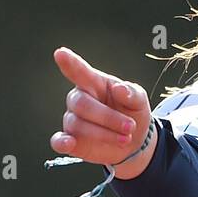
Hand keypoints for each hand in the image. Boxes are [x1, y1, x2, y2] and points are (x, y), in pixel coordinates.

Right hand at [48, 47, 154, 177]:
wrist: (135, 142)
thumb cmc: (132, 113)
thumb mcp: (139, 100)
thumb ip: (131, 92)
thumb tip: (119, 89)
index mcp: (94, 83)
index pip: (79, 71)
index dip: (70, 63)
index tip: (60, 53)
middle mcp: (79, 99)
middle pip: (82, 104)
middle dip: (108, 117)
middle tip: (130, 126)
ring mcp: (73, 120)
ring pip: (78, 125)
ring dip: (104, 134)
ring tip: (125, 138)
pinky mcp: (71, 141)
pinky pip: (59, 141)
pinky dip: (62, 142)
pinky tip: (70, 143)